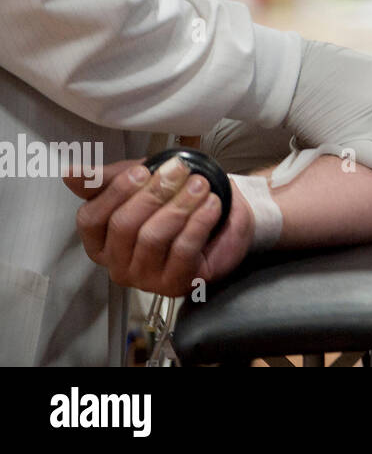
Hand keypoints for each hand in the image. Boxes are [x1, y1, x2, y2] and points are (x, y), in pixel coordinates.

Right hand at [65, 157, 252, 296]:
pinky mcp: (174, 284)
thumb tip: (69, 174)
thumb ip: (105, 180)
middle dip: (154, 193)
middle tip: (179, 170)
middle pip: (124, 226)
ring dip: (179, 205)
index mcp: (99, 240)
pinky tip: (211, 204)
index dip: (116, 192)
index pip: (91, 219)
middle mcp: (116, 263)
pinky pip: (183, 250)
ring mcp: (144, 277)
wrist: (219, 221)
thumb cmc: (170, 202)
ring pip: (153, 237)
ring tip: (199, 185)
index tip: (142, 170)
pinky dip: (198, 222)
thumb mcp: (138, 183)